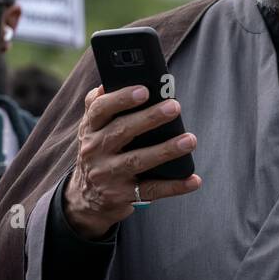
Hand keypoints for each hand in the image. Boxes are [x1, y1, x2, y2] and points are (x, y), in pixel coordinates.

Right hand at [63, 84, 201, 239]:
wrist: (84, 197)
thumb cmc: (99, 151)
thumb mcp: (93, 128)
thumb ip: (100, 105)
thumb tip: (109, 82)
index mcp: (90, 128)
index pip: (100, 109)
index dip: (121, 98)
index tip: (144, 90)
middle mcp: (94, 151)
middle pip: (122, 131)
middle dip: (149, 118)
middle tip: (174, 107)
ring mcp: (107, 175)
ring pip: (138, 160)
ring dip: (166, 150)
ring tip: (190, 140)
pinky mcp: (121, 195)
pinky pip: (151, 190)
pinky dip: (174, 186)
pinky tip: (193, 179)